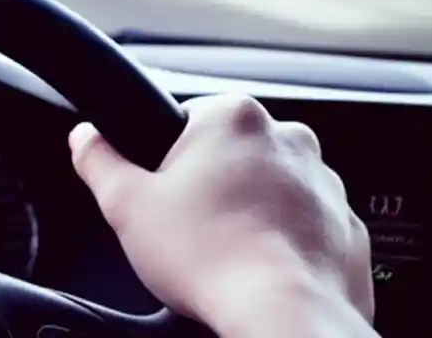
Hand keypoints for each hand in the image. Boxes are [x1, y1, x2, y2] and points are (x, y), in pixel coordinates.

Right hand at [69, 94, 373, 337]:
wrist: (283, 313)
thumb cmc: (209, 256)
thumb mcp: (125, 203)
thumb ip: (97, 160)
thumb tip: (84, 138)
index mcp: (233, 117)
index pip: (189, 118)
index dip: (167, 158)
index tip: (163, 192)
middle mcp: (289, 140)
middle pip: (232, 153)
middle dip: (210, 184)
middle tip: (187, 225)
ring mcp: (325, 183)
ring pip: (271, 188)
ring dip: (249, 211)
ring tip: (222, 251)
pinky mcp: (347, 226)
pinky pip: (305, 226)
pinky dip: (283, 243)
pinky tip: (257, 267)